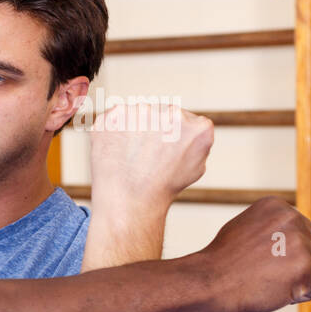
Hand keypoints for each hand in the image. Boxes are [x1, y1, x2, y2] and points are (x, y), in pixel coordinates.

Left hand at [89, 104, 212, 213]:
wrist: (128, 200)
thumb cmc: (160, 189)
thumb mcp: (195, 167)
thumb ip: (196, 142)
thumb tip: (189, 129)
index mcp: (198, 126)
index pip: (184, 120)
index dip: (171, 136)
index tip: (162, 150)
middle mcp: (172, 113)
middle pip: (160, 113)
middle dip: (151, 129)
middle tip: (143, 154)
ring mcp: (142, 111)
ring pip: (136, 114)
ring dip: (131, 128)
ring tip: (128, 155)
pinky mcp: (114, 115)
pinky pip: (113, 119)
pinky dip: (111, 132)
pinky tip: (114, 151)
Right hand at [197, 197, 310, 311]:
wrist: (205, 282)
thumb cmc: (219, 263)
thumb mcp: (244, 230)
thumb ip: (271, 229)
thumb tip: (291, 239)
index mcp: (278, 207)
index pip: (299, 232)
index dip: (279, 251)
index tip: (253, 256)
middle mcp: (293, 219)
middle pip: (310, 249)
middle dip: (290, 264)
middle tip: (257, 270)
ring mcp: (302, 243)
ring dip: (293, 281)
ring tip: (262, 280)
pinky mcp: (307, 268)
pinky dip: (296, 296)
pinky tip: (272, 291)